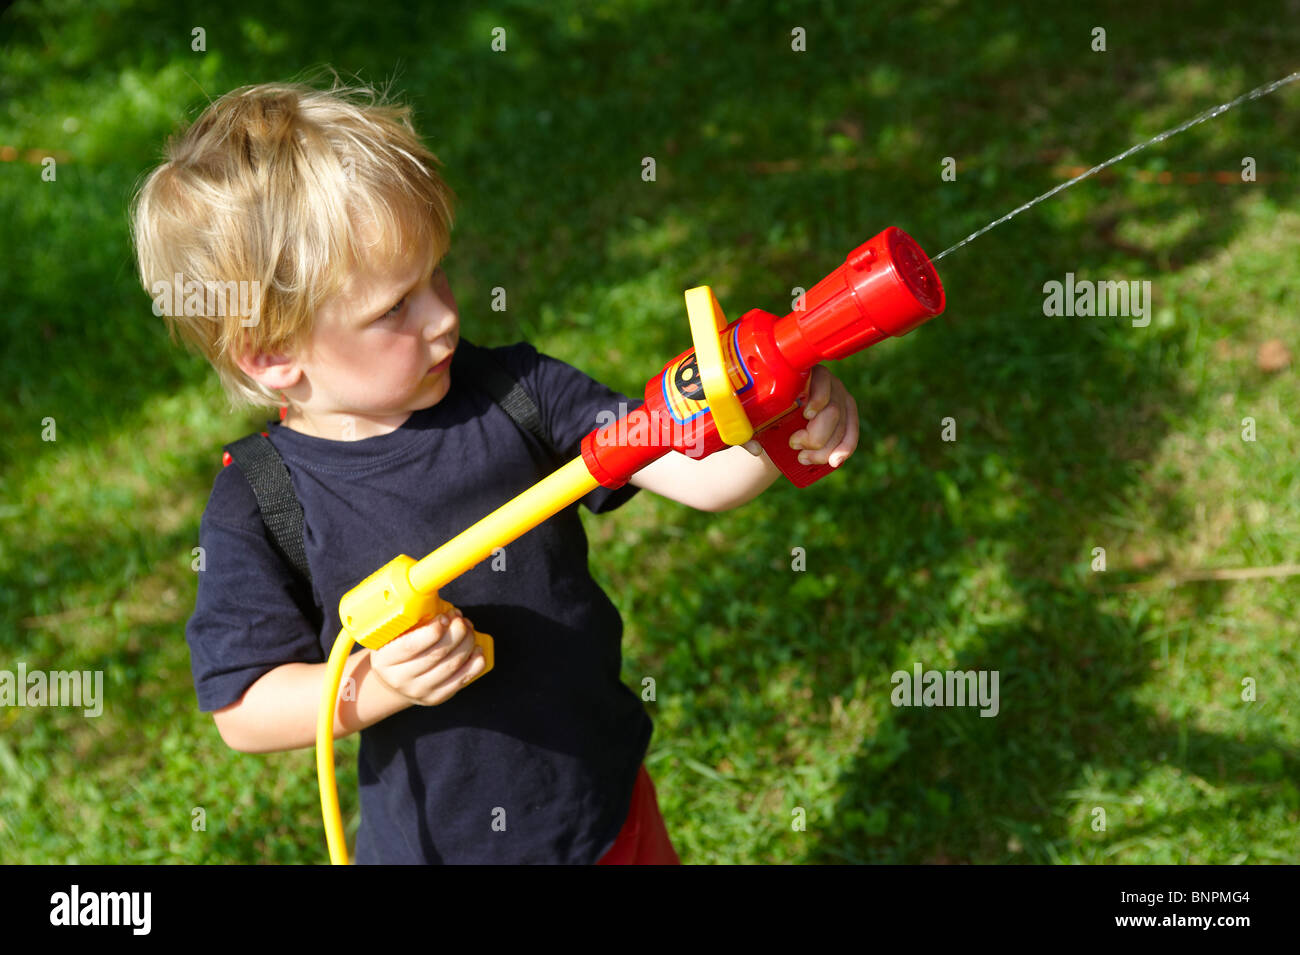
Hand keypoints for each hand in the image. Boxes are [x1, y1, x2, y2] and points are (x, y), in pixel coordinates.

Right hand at [370, 611, 486, 705]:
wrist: (394, 680)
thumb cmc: (397, 647)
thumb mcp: (394, 632)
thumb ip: (409, 617)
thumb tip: (433, 591)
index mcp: (384, 659)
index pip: (410, 646)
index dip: (433, 630)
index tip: (446, 617)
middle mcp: (399, 679)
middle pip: (436, 655)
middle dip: (456, 632)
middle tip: (461, 619)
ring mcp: (419, 691)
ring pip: (451, 665)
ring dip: (466, 643)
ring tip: (468, 628)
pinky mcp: (436, 698)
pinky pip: (462, 680)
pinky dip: (475, 663)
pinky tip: (477, 649)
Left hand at [745, 364, 858, 466]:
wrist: (775, 421)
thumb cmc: (763, 413)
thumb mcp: (751, 417)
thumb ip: (747, 430)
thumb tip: (755, 448)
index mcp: (805, 373)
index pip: (820, 379)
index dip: (818, 397)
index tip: (806, 414)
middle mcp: (827, 383)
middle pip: (832, 409)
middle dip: (816, 434)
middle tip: (794, 444)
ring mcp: (839, 399)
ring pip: (841, 426)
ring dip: (824, 448)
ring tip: (803, 458)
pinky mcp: (846, 416)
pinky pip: (851, 433)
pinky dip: (844, 449)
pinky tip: (834, 461)